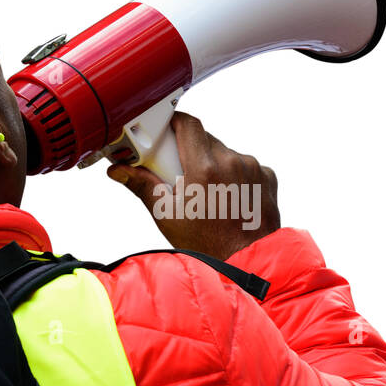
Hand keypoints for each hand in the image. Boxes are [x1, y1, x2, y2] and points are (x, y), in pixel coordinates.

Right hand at [107, 111, 280, 258]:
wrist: (246, 263)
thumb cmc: (206, 245)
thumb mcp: (167, 215)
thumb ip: (142, 186)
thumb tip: (118, 170)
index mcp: (205, 168)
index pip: (188, 124)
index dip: (174, 123)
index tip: (166, 131)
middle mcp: (232, 162)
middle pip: (206, 139)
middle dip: (191, 150)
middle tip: (181, 171)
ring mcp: (253, 168)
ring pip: (226, 152)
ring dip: (214, 163)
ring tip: (207, 192)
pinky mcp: (267, 177)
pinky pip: (246, 165)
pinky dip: (236, 175)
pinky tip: (229, 197)